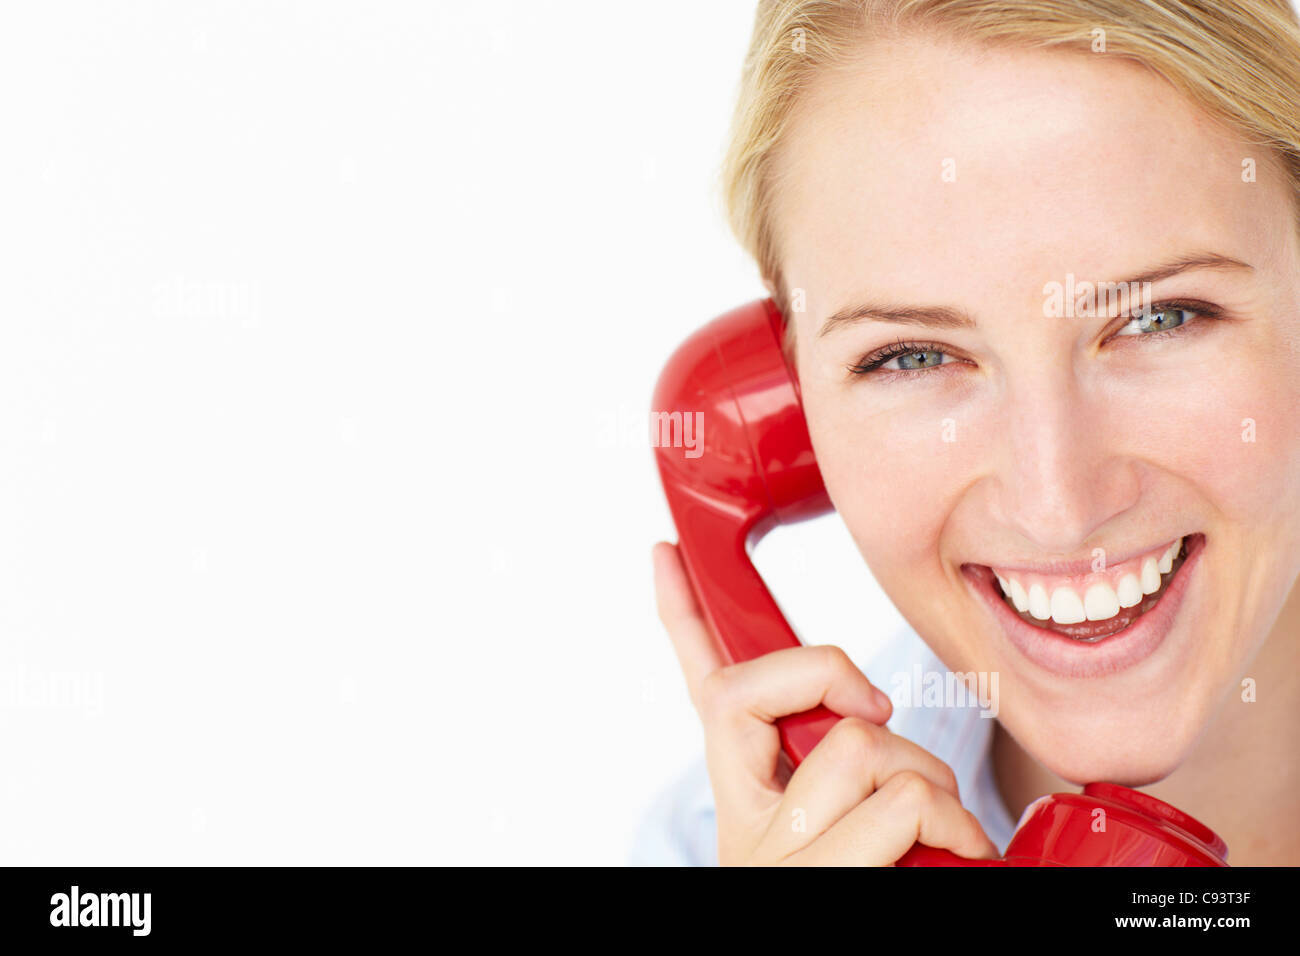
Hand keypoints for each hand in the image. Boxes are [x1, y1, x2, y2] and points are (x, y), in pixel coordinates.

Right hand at [652, 540, 999, 865]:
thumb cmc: (886, 889)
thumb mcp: (861, 828)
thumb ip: (853, 772)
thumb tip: (872, 721)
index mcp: (752, 800)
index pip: (705, 693)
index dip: (680, 617)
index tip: (664, 555)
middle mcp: (744, 825)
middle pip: (752, 694)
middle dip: (838, 686)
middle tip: (883, 722)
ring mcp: (773, 859)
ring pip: (851, 748)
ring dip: (927, 779)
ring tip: (943, 834)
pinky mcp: (815, 883)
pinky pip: (895, 807)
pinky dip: (949, 821)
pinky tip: (957, 857)